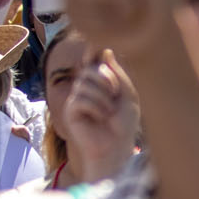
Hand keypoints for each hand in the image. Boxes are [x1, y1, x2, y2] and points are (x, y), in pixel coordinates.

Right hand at [64, 52, 139, 170]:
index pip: (94, 60)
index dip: (94, 53)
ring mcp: (77, 99)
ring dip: (103, 97)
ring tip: (109, 112)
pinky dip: (94, 107)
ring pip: (84, 83)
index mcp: (100, 82)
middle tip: (115, 95)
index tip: (101, 53)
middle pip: (89, 69)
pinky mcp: (71, 111)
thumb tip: (106, 51)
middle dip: (107, 79)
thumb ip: (118, 74)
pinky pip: (79, 99)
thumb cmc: (125, 124)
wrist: (118, 147)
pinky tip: (101, 117)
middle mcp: (86, 88)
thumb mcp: (128, 95)